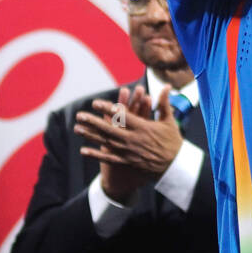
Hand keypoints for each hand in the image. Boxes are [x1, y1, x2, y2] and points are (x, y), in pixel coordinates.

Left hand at [76, 86, 183, 202]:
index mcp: (143, 127)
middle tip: (79, 115)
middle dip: (92, 122)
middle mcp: (133, 140)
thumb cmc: (173, 141)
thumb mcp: (169, 121)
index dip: (107, 109)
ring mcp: (128, 152)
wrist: (175, 166)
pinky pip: (109, 158)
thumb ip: (164, 103)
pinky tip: (84, 150)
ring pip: (105, 143)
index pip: (121, 116)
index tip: (95, 103)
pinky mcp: (127, 162)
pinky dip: (96, 154)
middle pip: (108, 129)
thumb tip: (166, 86)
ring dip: (90, 135)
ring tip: (77, 129)